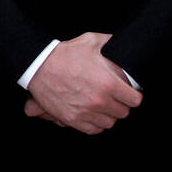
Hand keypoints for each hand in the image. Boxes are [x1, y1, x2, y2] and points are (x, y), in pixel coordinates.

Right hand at [24, 31, 141, 133]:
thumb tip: (119, 41)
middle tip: (114, 98)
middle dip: (120, 105)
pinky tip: (92, 114)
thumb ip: (109, 41)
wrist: (37, 66)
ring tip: (103, 106)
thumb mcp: (89, 41)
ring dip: (108, 115)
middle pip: (123, 113)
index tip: (129, 93)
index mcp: (108, 84)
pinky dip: (95, 124)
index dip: (133, 95)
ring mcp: (85, 112)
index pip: (134, 100)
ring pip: (109, 123)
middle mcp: (99, 101)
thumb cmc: (63, 54)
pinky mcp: (72, 119)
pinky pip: (94, 130)